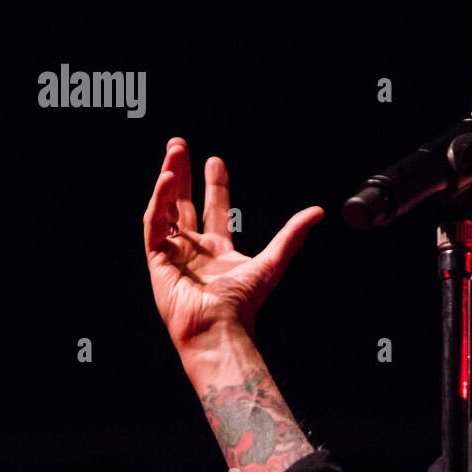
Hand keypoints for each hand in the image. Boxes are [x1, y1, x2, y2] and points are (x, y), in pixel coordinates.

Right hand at [143, 137, 323, 351]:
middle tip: (179, 145)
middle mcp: (194, 249)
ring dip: (168, 178)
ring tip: (174, 150)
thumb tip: (318, 211)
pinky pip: (154, 223)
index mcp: (218, 251)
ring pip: (166, 207)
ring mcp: (173, 253)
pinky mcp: (157, 259)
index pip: (214, 210)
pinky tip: (168, 178)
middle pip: (184, 203)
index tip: (215, 161)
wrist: (219, 326)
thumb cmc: (244, 302)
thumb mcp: (273, 261)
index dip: (215, 185)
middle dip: (183, 174)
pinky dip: (159, 200)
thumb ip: (292, 234)